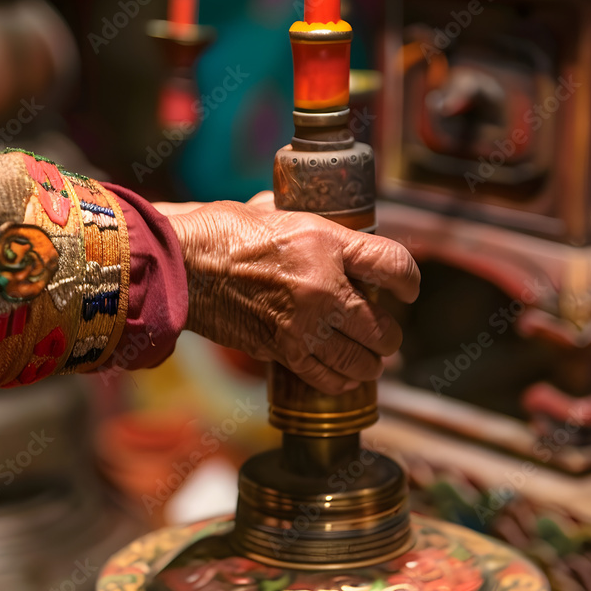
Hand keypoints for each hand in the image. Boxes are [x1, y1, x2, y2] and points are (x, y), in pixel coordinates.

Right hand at [166, 192, 420, 393]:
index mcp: (326, 243)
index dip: (409, 281)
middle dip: (389, 334)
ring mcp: (303, 324)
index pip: (394, 265)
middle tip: (386, 334)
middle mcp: (323, 287)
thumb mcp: (274, 211)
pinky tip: (344, 378)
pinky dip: (340, 380)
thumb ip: (308, 226)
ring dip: (370, 363)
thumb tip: (323, 229)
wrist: (181, 264)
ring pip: (359, 359)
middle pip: (382, 326)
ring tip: (370, 362)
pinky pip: (325, 376)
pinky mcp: (281, 350)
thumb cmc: (221, 231)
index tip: (408, 290)